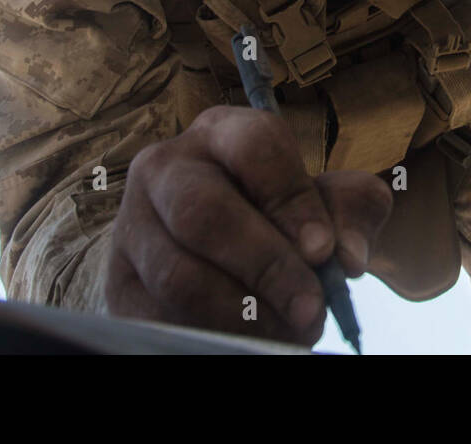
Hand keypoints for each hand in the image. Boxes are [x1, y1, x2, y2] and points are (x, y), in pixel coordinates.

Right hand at [103, 105, 391, 345]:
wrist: (235, 259)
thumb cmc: (288, 220)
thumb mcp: (329, 205)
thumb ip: (351, 214)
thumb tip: (348, 258)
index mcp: (222, 133)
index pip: (254, 146)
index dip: (292, 199)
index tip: (324, 251)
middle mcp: (166, 167)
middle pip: (203, 212)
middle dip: (265, 265)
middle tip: (310, 307)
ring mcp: (133, 225)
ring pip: (178, 274)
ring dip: (241, 312)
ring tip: (287, 330)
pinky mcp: (120, 283)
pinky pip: (159, 316)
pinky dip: (211, 333)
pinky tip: (247, 337)